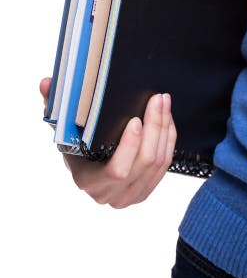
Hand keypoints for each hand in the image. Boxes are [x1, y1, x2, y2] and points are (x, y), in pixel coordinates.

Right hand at [39, 77, 175, 208]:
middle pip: (145, 162)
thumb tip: (46, 83)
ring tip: (163, 103)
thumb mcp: (64, 132)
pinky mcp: (148, 188)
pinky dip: (169, 139)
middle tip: (157, 100)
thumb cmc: (76, 149)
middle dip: (155, 127)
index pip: (117, 170)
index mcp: (90, 182)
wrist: (89, 172)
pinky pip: (165, 163)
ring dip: (164, 129)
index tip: (136, 120)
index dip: (130, 146)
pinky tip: (167, 119)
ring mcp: (133, 195)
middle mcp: (113, 194)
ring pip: (159, 161)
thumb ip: (56, 108)